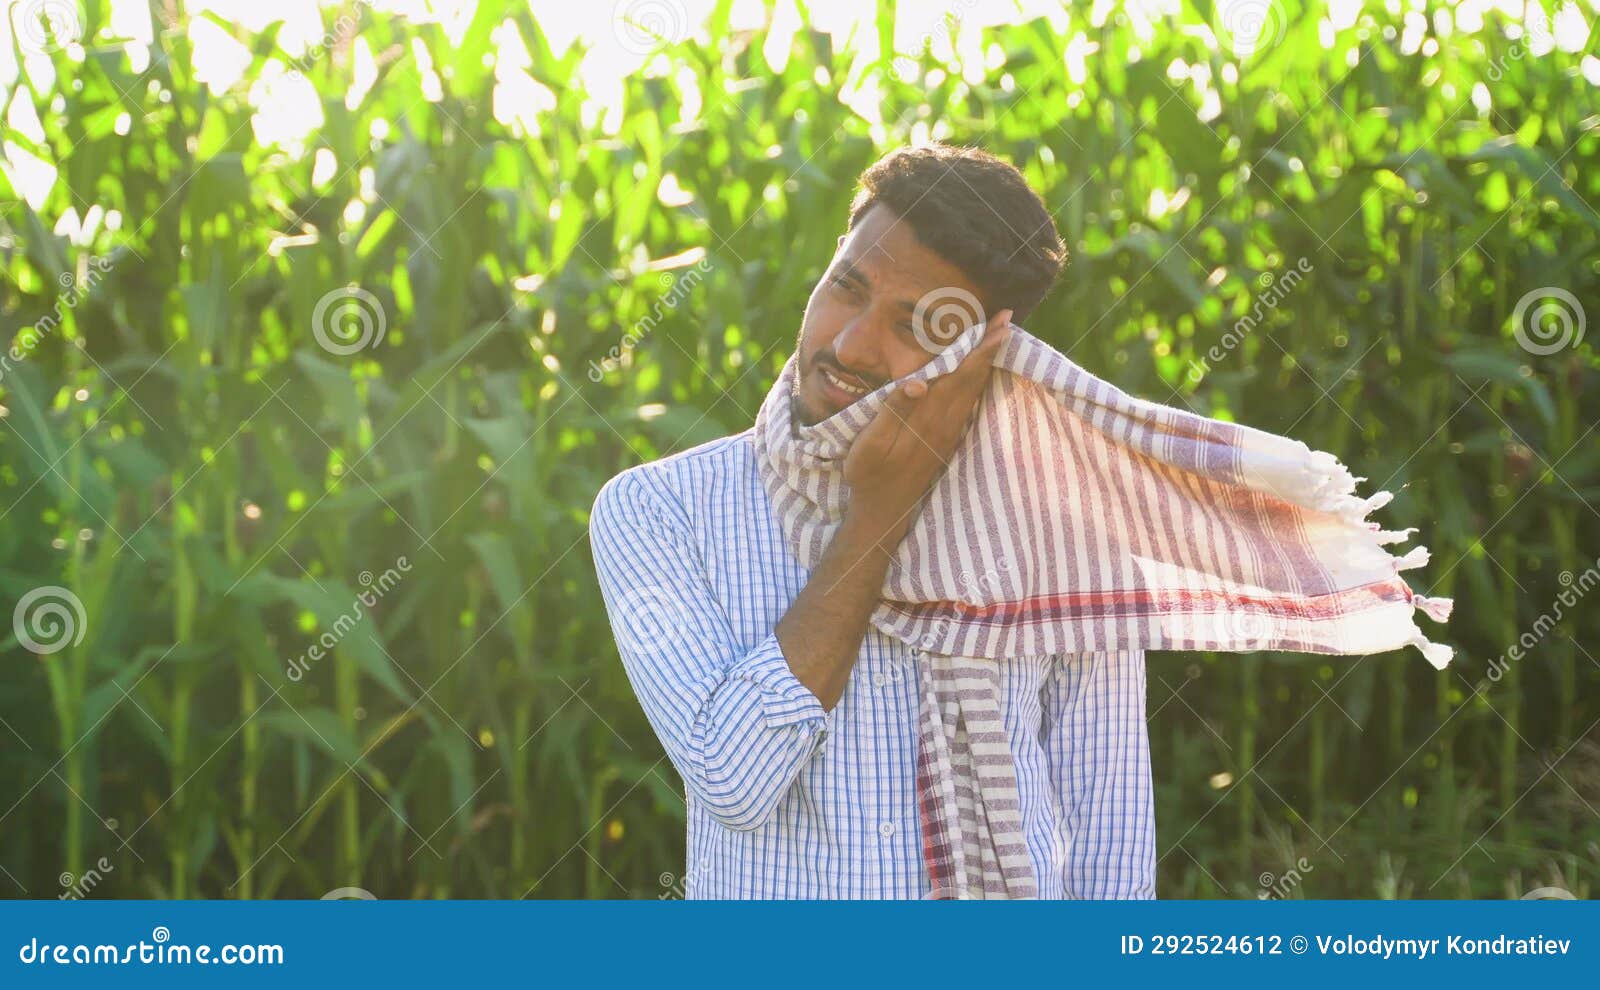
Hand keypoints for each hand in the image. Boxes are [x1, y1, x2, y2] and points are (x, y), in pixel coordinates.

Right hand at [842, 308, 1012, 546]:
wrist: (882, 515)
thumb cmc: (868, 476)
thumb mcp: (871, 444)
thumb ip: (893, 411)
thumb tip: (917, 380)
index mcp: (929, 420)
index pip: (960, 375)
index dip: (980, 347)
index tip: (999, 323)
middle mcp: (946, 425)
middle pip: (974, 378)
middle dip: (991, 347)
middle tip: (1007, 317)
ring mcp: (948, 434)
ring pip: (974, 390)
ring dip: (986, 361)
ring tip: (998, 337)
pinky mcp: (946, 441)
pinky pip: (967, 403)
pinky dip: (976, 380)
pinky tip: (977, 373)